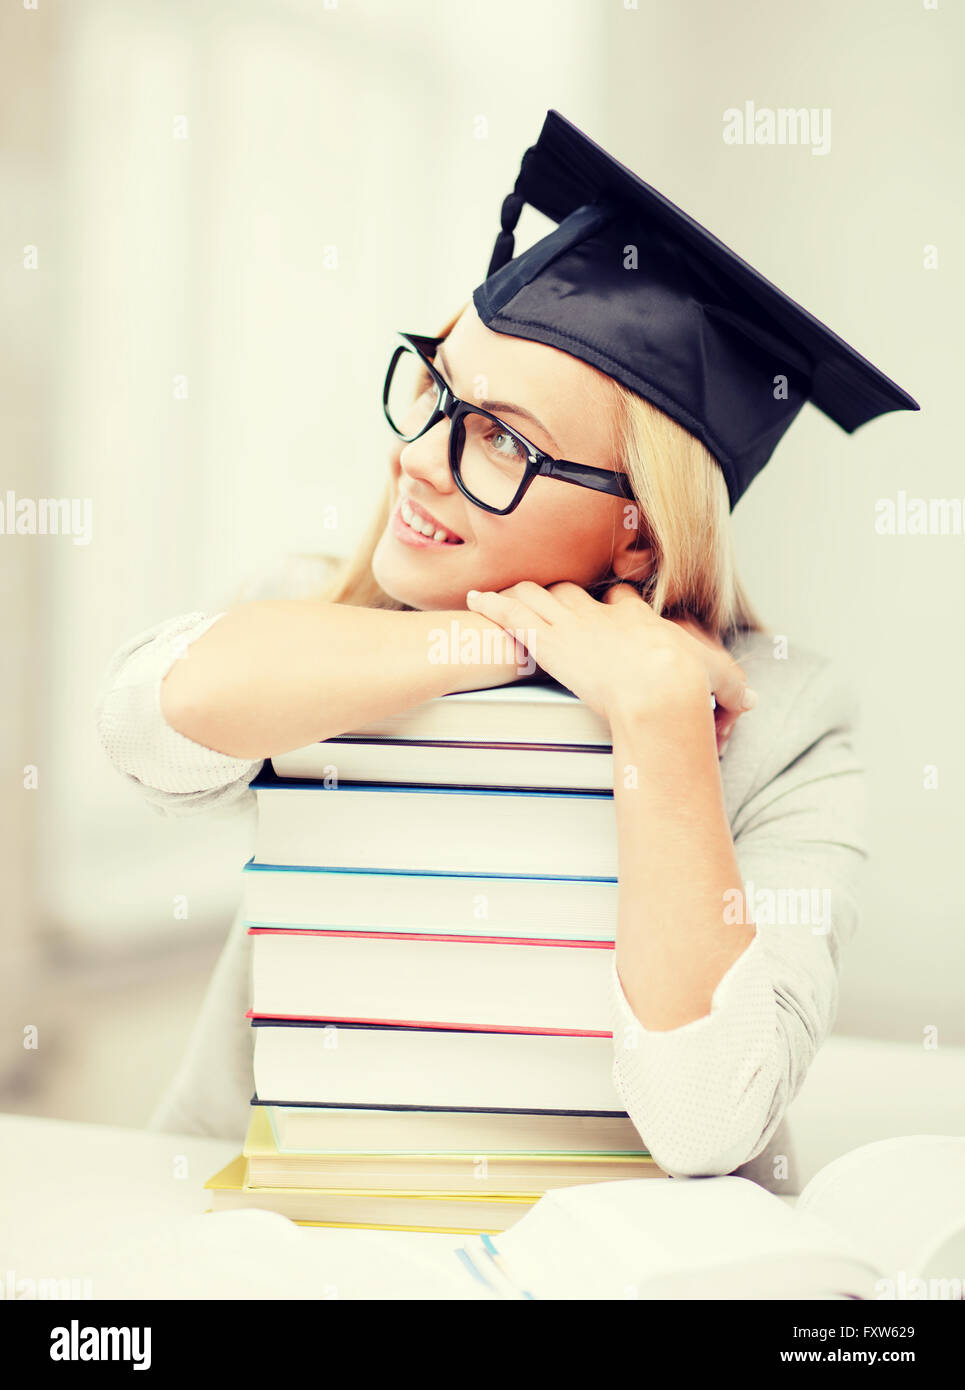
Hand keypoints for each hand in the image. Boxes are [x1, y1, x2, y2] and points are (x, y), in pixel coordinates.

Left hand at [465, 581, 755, 752]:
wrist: (660, 688)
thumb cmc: (687, 687)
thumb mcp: (719, 685)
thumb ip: (731, 690)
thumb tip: (750, 700)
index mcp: (640, 621)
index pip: (620, 600)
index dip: (611, 603)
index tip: (606, 607)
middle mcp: (603, 614)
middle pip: (572, 590)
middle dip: (558, 593)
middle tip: (544, 597)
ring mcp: (572, 624)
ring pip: (538, 594)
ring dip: (518, 592)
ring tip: (499, 591)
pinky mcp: (548, 639)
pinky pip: (511, 614)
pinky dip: (490, 604)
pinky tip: (473, 598)